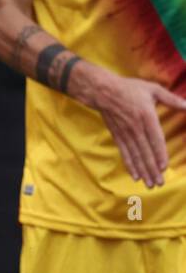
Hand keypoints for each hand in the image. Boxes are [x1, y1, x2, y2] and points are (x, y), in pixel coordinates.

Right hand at [90, 71, 185, 187]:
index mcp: (146, 116)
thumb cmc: (129, 88)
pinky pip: (124, 153)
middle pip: (145, 152)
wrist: (102, 91)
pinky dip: (130, 165)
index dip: (159, 154)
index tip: (164, 167)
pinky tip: (135, 175)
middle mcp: (135, 128)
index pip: (155, 139)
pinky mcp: (117, 136)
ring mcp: (125, 133)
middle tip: (159, 183)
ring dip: (143, 171)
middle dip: (152, 169)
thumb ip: (171, 99)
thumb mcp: (152, 89)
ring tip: (149, 184)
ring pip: (135, 155)